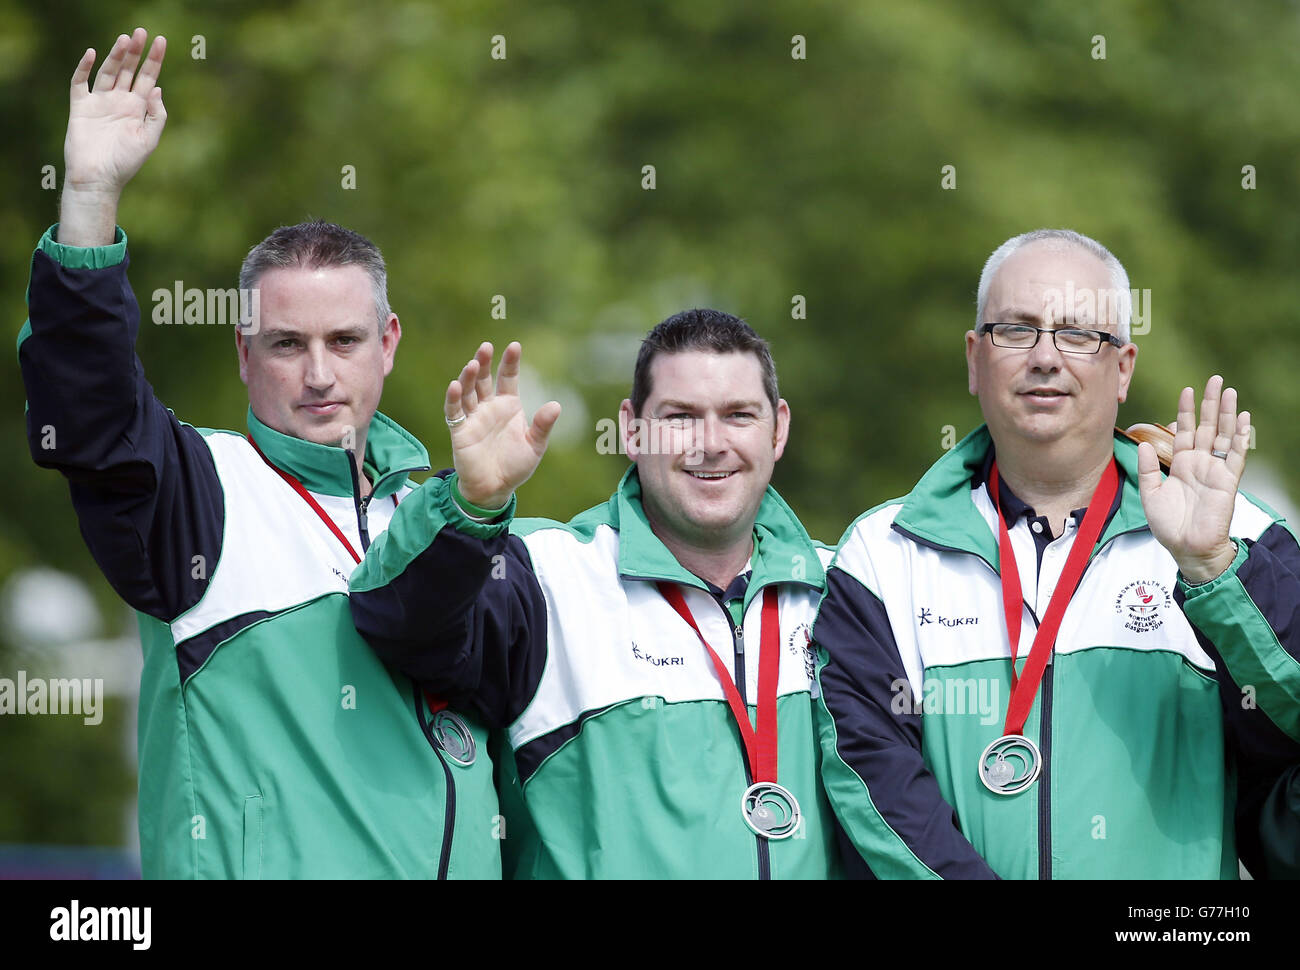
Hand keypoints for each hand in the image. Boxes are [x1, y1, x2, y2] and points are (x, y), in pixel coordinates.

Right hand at [59, 29, 166, 245]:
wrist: (98, 178)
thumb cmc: (125, 163)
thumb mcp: (149, 139)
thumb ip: (156, 115)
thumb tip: (158, 89)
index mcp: (138, 109)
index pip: (148, 78)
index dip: (154, 60)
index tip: (161, 41)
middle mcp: (119, 102)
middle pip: (129, 70)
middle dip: (135, 52)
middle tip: (141, 32)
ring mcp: (100, 102)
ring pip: (108, 72)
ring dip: (116, 55)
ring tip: (125, 39)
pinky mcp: (80, 106)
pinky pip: (80, 82)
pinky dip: (84, 67)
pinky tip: (93, 54)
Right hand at [445, 342, 561, 508]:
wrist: (495, 489)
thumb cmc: (515, 466)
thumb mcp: (535, 446)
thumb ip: (542, 426)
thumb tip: (556, 405)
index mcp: (509, 406)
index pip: (508, 378)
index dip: (510, 362)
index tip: (514, 346)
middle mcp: (489, 407)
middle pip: (484, 379)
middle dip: (485, 362)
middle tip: (486, 347)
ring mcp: (473, 417)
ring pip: (468, 391)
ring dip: (469, 377)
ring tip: (473, 364)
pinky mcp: (460, 430)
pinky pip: (454, 411)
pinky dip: (454, 398)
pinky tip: (456, 385)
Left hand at [1137, 375, 1250, 582]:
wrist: (1186, 548)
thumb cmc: (1169, 525)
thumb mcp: (1150, 494)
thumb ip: (1148, 469)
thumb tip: (1143, 444)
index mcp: (1181, 465)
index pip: (1184, 431)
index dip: (1185, 412)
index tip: (1187, 390)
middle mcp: (1199, 463)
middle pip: (1206, 426)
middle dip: (1210, 404)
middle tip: (1215, 379)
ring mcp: (1215, 470)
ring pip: (1223, 435)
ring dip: (1227, 413)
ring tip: (1229, 391)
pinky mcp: (1227, 481)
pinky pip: (1236, 455)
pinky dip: (1240, 437)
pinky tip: (1244, 419)